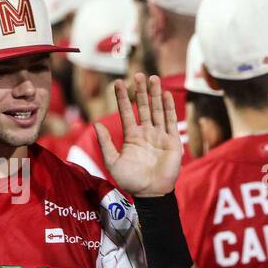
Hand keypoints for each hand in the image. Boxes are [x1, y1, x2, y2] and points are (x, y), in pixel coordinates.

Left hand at [97, 74, 182, 196]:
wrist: (150, 193)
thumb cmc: (131, 181)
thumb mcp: (113, 162)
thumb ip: (105, 143)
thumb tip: (95, 123)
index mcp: (132, 137)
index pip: (127, 112)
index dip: (123, 98)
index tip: (118, 82)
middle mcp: (146, 133)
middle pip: (144, 107)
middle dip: (140, 91)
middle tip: (138, 74)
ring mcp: (160, 136)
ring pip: (158, 110)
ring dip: (155, 94)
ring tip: (152, 78)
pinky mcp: (173, 141)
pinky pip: (171, 121)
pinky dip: (169, 108)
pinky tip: (166, 95)